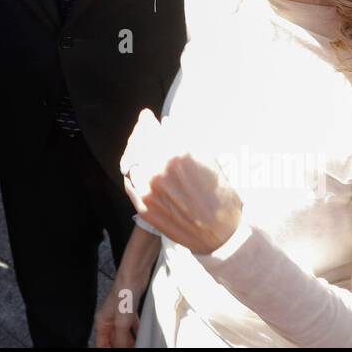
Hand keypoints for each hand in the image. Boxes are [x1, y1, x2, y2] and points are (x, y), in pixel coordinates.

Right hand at [93, 273, 143, 347]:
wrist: (135, 275)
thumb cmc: (124, 293)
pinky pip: (132, 327)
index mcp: (102, 322)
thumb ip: (121, 340)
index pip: (101, 344)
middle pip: (113, 340)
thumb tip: (122, 349)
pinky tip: (142, 336)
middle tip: (131, 349)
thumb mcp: (122, 323)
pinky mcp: (129, 311)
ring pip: (123, 334)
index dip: (108, 350)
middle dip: (121, 347)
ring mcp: (120, 315)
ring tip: (139, 345)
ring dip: (130, 342)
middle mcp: (109, 319)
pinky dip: (136, 333)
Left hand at [121, 108, 241, 255]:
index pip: (154, 129)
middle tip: (144, 125)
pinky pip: (130, 183)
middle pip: (140, 143)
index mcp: (178, 154)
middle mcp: (158, 169)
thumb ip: (186, 139)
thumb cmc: (220, 196)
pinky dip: (134, 173)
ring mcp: (148, 189)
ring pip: (133, 162)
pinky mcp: (143, 206)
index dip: (148, 121)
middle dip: (142, 132)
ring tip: (142, 149)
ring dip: (137, 153)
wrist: (220, 235)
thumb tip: (168, 123)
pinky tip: (138, 169)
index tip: (147, 116)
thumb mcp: (210, 160)